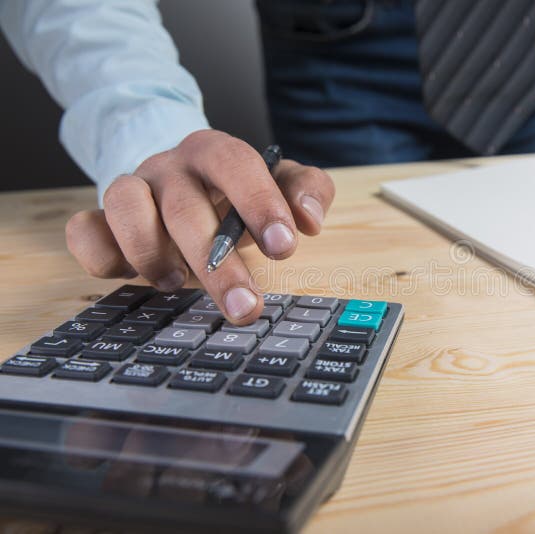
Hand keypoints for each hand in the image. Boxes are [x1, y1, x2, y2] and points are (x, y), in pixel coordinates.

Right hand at [65, 130, 334, 323]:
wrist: (182, 181)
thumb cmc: (236, 193)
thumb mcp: (280, 185)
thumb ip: (307, 191)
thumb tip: (309, 220)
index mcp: (215, 152)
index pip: (235, 163)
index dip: (259, 202)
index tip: (283, 247)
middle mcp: (169, 167)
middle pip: (186, 206)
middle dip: (218, 264)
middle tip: (245, 307)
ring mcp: (131, 189)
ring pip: (125, 206)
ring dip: (152, 253)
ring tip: (179, 284)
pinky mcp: (102, 219)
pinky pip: (84, 230)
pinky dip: (100, 256)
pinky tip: (130, 275)